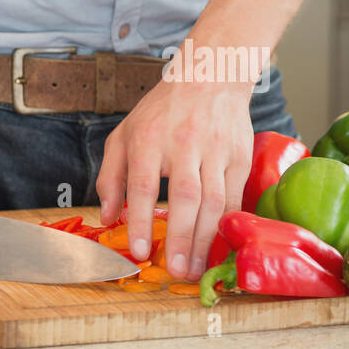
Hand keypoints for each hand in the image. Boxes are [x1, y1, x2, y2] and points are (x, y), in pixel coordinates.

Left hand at [97, 79, 253, 280]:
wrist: (210, 77)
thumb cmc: (162, 112)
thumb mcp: (124, 135)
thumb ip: (110, 178)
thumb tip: (108, 219)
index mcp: (148, 139)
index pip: (145, 185)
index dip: (143, 221)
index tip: (141, 252)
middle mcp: (184, 143)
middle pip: (186, 197)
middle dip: (182, 238)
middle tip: (176, 271)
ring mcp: (216, 151)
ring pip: (214, 201)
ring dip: (206, 240)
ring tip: (196, 268)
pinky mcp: (240, 158)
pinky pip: (234, 198)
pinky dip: (226, 226)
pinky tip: (218, 247)